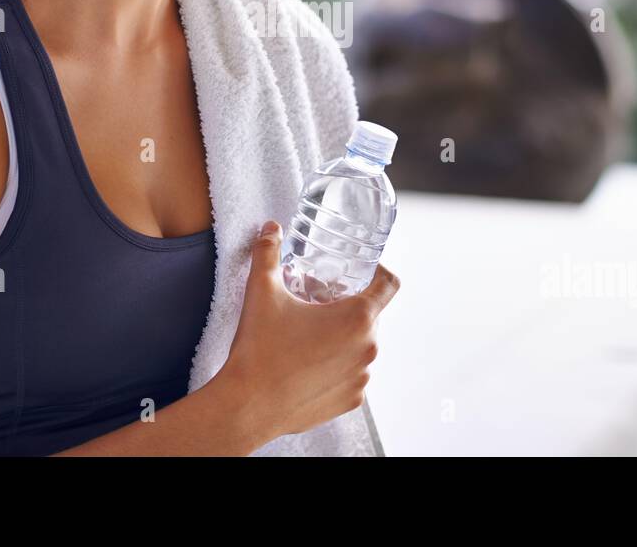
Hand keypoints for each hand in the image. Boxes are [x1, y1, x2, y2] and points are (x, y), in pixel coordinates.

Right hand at [217, 219, 400, 444]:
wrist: (247, 406)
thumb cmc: (259, 349)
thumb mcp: (262, 292)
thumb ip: (268, 254)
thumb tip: (270, 229)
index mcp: (358, 318)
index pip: (389, 284)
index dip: (378, 271)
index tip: (359, 270)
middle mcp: (368, 348)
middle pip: (370, 315)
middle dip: (346, 305)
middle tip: (316, 301)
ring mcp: (361, 378)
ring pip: (360, 345)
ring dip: (342, 336)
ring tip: (309, 334)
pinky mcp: (350, 400)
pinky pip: (352, 374)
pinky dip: (336, 365)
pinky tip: (308, 363)